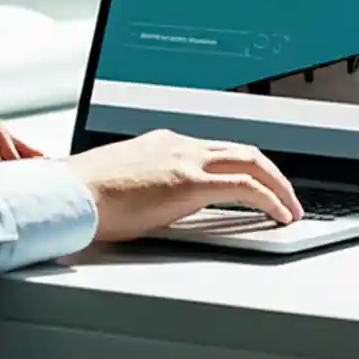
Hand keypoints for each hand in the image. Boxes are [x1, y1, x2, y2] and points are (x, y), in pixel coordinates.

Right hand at [66, 129, 303, 241]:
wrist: (67, 194)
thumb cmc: (83, 195)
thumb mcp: (124, 183)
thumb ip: (148, 186)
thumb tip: (155, 205)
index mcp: (163, 143)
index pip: (217, 149)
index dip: (244, 167)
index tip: (258, 183)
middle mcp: (178, 144)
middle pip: (242, 151)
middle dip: (271, 173)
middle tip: (285, 195)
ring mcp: (185, 160)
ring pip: (251, 162)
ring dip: (278, 185)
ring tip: (291, 207)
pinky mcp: (189, 184)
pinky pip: (245, 188)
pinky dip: (270, 199)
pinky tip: (280, 215)